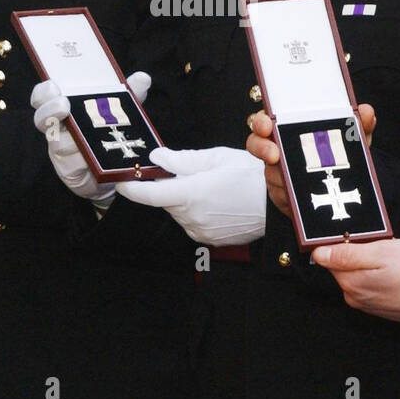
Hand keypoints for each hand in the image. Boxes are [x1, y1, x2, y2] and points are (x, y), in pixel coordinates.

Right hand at [31, 71, 150, 204]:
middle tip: (64, 105)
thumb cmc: (108, 133)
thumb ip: (129, 94)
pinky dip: (83, 160)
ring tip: (79, 133)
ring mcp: (61, 151)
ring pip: (57, 143)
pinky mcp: (69, 171)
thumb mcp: (121, 110)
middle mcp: (58, 128)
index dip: (44, 91)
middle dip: (50, 110)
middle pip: (42, 119)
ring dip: (69, 137)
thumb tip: (143, 77)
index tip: (53, 86)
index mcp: (65, 108)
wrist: (113, 171)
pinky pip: (72, 165)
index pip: (44, 96)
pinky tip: (94, 158)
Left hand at [116, 145, 265, 245]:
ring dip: (184, 199)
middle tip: (189, 172)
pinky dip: (196, 211)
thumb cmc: (251, 175)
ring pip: (179, 212)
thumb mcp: (215, 158)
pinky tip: (216, 201)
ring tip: (210, 186)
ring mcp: (201, 231)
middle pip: (166, 201)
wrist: (277, 202)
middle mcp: (193, 217)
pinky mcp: (210, 240)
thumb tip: (156, 159)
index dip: (131, 188)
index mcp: (191, 194)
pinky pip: (192, 223)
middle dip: (170, 186)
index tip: (121, 182)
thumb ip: (181, 160)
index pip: (149, 194)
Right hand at [245, 103, 377, 217]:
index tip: (266, 124)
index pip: (268, 118)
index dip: (261, 120)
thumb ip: (358, 126)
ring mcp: (277, 171)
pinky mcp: (281, 193)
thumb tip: (367, 111)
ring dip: (279, 177)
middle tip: (273, 154)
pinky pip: (280, 195)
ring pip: (269, 173)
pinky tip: (302, 196)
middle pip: (256, 142)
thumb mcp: (352, 141)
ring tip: (290, 181)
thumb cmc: (339, 157)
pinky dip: (291, 196)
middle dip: (262, 147)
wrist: (339, 191)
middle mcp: (278, 146)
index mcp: (290, 128)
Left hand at [310, 237, 399, 322]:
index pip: (331, 259)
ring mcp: (371, 305)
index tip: (364, 238)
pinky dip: (382, 276)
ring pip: (361, 277)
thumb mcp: (380, 252)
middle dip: (359, 254)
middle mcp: (356, 298)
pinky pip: (375, 286)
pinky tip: (399, 271)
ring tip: (395, 259)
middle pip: (346, 268)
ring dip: (372, 265)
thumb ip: (346, 254)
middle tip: (383, 247)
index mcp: (351, 284)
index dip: (344, 244)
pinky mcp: (385, 308)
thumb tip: (319, 254)